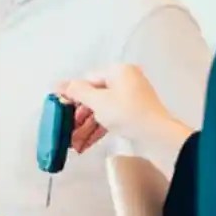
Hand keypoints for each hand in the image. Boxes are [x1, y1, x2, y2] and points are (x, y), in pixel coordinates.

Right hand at [57, 64, 173, 143]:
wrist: (157, 136)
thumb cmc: (127, 113)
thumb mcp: (98, 101)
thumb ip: (76, 92)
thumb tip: (58, 84)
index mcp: (118, 71)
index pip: (88, 80)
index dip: (73, 95)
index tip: (62, 110)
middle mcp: (125, 81)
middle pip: (94, 96)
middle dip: (79, 116)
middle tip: (67, 129)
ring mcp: (131, 98)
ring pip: (102, 110)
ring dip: (86, 126)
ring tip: (74, 143)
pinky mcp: (134, 114)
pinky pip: (111, 118)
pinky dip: (99, 129)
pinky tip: (86, 144)